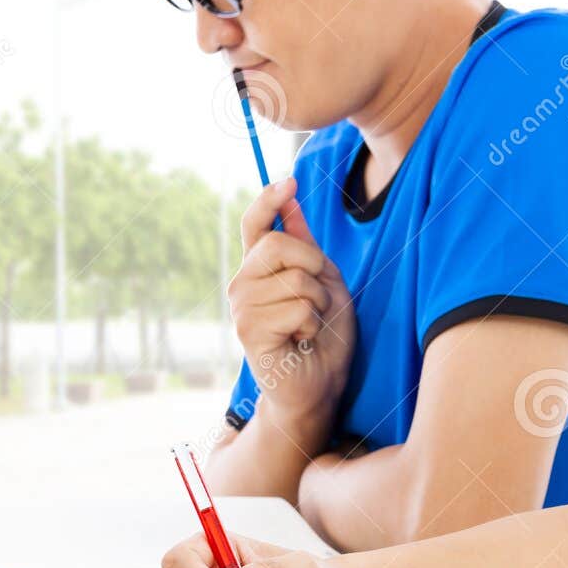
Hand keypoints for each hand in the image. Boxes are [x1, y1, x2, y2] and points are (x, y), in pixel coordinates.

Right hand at [228, 177, 356, 432]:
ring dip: (318, 303)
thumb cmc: (325, 336)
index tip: (289, 181)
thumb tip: (291, 202)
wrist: (318, 386)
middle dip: (313, 265)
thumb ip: (306, 245)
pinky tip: (301, 341)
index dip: (268, 199)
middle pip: (279, 243)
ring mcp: (241, 306)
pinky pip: (297, 307)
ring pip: (295, 279)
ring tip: (309, 325)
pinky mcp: (249, 330)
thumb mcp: (326, 282)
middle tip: (318, 296)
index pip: (255, 224)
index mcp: (261, 268)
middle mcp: (243, 283)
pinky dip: (313, 324)